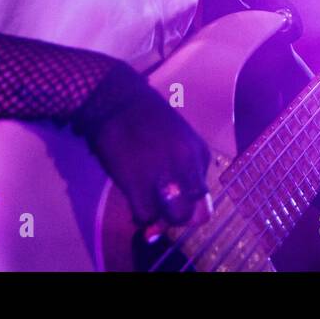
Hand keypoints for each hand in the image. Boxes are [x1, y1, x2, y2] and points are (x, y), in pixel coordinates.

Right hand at [69, 63, 211, 228]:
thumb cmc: (145, 118)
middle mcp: (188, 164)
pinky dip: (140, 218)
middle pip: (195, 212)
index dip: (189, 206)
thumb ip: (185, 166)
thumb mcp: (179, 138)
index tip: (173, 202)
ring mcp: (164, 173)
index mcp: (199, 153)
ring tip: (147, 206)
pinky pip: (146, 215)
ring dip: (161, 219)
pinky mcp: (137, 181)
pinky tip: (133, 205)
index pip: (204, 196)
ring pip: (174, 218)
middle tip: (160, 209)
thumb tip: (183, 197)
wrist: (115, 99)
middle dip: (178, 217)